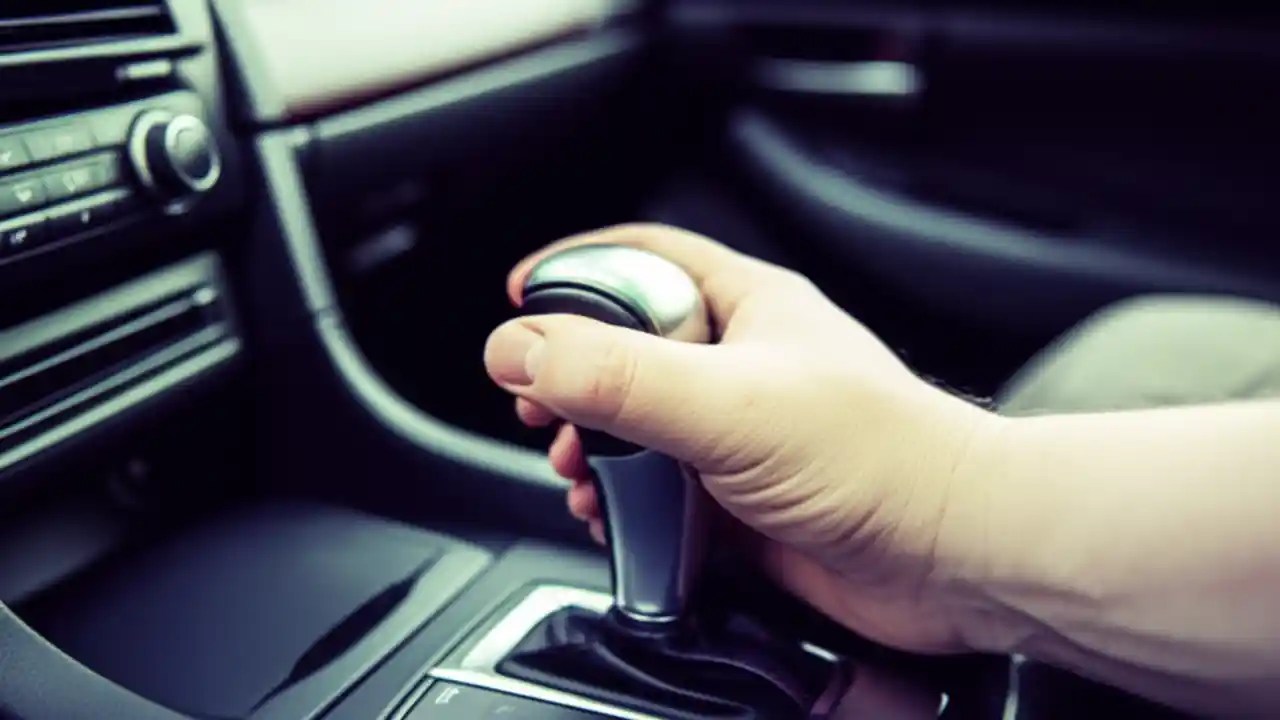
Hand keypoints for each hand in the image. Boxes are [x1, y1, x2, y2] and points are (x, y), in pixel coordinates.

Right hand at [484, 224, 1004, 653]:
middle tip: (536, 404)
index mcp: (748, 307)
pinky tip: (611, 516)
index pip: (644, 259)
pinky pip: (659, 492)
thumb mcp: (727, 401)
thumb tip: (520, 348)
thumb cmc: (879, 458)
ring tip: (573, 467)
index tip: (521, 296)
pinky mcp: (740, 500)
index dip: (578, 269)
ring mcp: (740, 435)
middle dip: (570, 378)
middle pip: (627, 349)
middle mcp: (742, 364)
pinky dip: (623, 504)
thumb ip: (618, 375)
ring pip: (636, 427)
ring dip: (590, 448)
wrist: (951, 558)